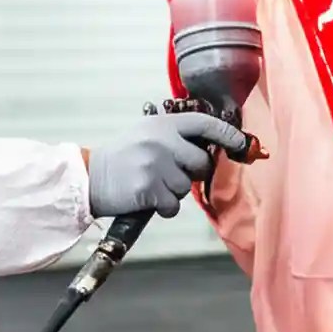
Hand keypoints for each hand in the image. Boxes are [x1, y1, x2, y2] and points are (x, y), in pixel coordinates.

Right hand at [87, 112, 244, 217]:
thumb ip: (176, 135)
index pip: (204, 124)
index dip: (228, 133)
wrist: (90, 177)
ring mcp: (155, 165)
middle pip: (201, 162)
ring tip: (152, 183)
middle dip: (193, 172)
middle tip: (171, 172)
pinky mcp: (148, 189)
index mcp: (163, 124)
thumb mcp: (147, 133)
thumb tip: (213, 144)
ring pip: (186, 187)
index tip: (242, 143)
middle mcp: (161, 141)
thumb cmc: (123, 156)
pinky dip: (164, 207)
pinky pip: (173, 206)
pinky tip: (147, 198)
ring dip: (173, 191)